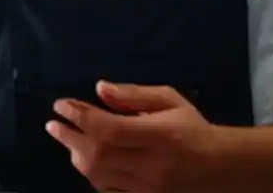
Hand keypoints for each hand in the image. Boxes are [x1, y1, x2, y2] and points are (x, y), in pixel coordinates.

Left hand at [46, 81, 218, 192]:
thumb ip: (134, 95)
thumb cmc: (191, 128)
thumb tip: (100, 89)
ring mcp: (146, 188)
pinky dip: (91, 175)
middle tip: (53, 124)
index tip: (61, 105)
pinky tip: (85, 160)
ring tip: (69, 139)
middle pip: (98, 154)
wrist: (218, 168)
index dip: (81, 116)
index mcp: (160, 135)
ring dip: (77, 156)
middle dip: (70, 136)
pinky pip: (107, 191)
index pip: (110, 128)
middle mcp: (151, 165)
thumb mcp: (169, 101)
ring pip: (98, 175)